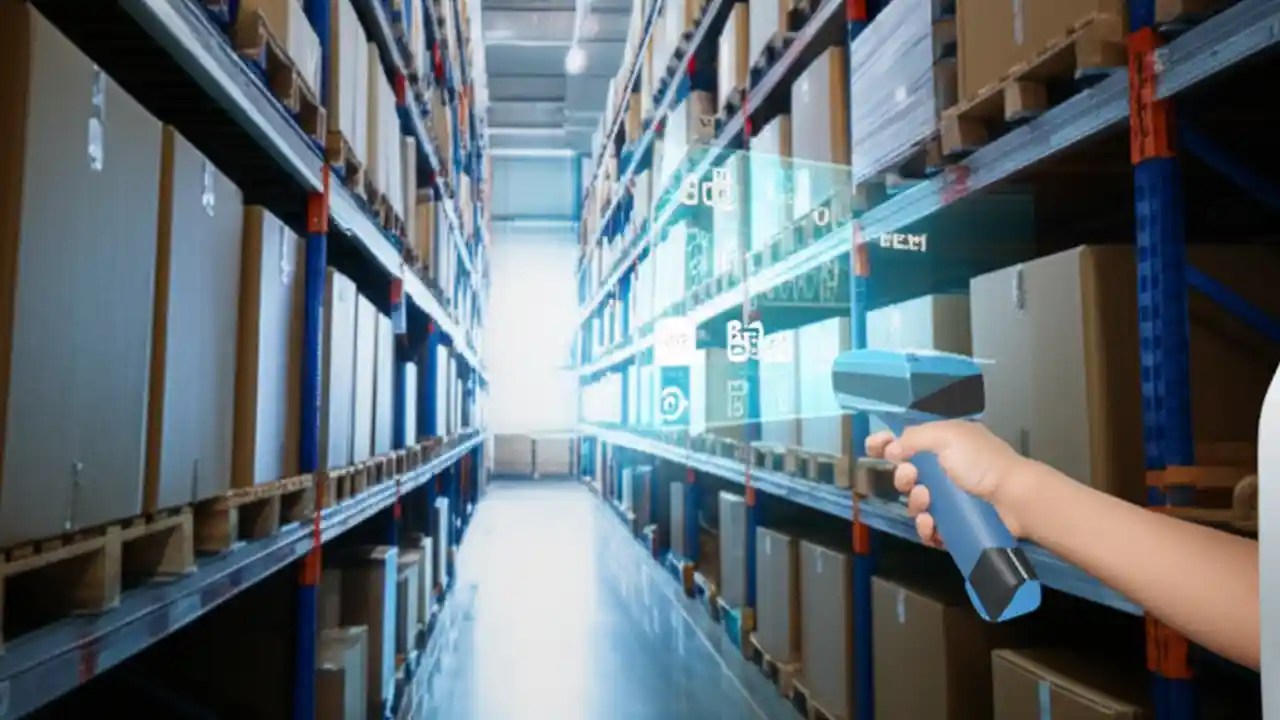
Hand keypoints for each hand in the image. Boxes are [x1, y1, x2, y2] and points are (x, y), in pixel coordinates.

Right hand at [865, 420, 1029, 546]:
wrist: (1013, 498)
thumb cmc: (981, 462)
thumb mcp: (947, 437)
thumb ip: (914, 438)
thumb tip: (891, 449)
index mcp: (943, 444)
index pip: (907, 441)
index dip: (887, 444)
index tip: (871, 448)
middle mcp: (944, 470)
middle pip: (907, 475)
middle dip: (903, 478)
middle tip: (912, 479)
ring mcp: (949, 499)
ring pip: (915, 503)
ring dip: (915, 503)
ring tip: (928, 503)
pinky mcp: (954, 523)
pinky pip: (928, 527)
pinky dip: (926, 527)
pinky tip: (931, 525)